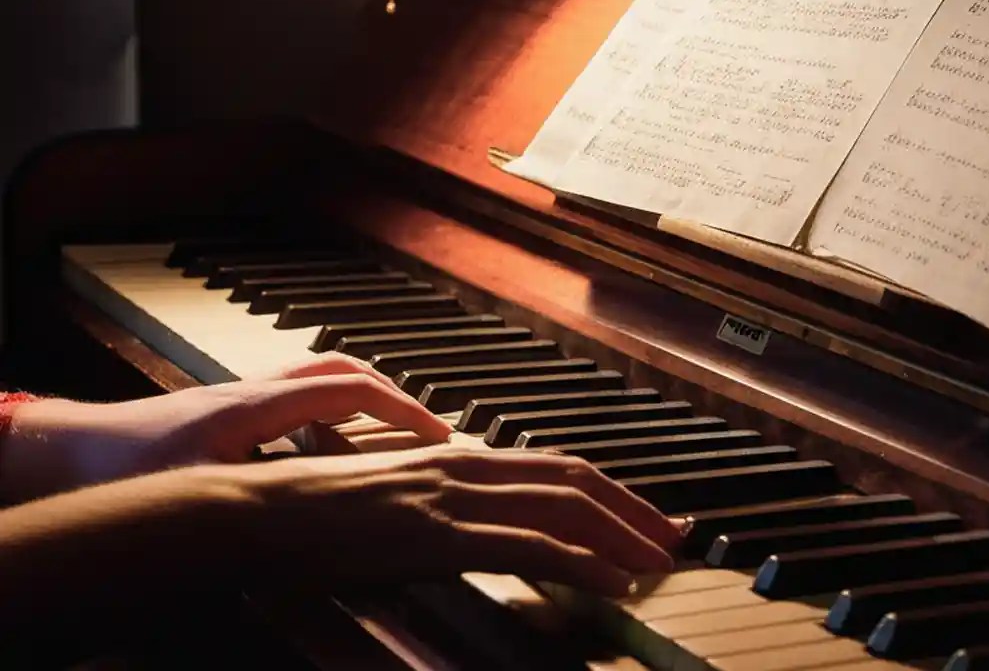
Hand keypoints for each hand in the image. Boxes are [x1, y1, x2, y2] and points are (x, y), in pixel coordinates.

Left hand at [1, 353, 450, 501]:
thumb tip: (325, 513)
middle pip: (343, 368)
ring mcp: (241, 396)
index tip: (438, 433)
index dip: (402, 409)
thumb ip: (266, 498)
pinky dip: (328, 416)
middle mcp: (254, 390)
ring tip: (387, 442)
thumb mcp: (200, 494)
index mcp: (257, 405)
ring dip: (361, 402)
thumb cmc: (122, 473)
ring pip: (319, 380)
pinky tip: (325, 455)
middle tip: (426, 428)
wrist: (67, 451)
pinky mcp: (228, 411)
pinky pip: (296, 400)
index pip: (351, 390)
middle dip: (393, 394)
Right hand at [239, 444, 682, 595]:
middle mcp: (467, 465)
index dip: (610, 490)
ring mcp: (456, 496)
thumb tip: (487, 526)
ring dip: (622, 536)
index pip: (555, 467)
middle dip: (633, 509)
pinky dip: (583, 562)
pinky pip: (530, 545)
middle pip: (575, 478)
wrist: (261, 511)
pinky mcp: (440, 532)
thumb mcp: (396, 501)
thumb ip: (447, 506)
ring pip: (565, 506)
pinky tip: (613, 583)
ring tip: (658, 563)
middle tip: (675, 537)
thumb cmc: (318, 513)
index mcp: (459, 458)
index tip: (646, 516)